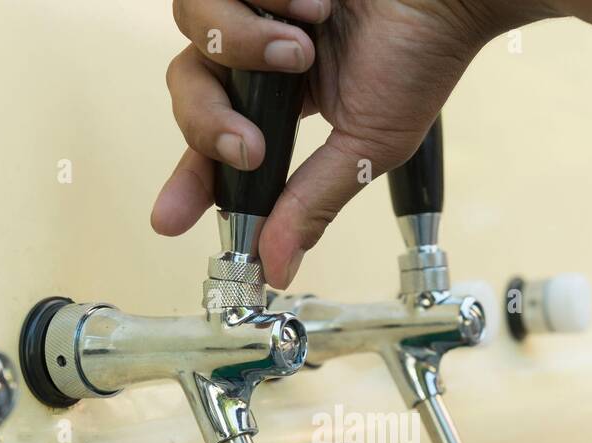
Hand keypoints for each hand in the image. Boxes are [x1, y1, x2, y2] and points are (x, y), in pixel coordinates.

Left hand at [153, 0, 537, 287]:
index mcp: (281, 101)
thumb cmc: (422, 55)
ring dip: (245, 45)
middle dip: (209, 123)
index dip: (189, 180)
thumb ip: (314, 204)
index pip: (213, 142)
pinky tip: (317, 4)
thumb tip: (277, 267)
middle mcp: (258, 50)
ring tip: (301, 47)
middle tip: (252, 145)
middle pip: (185, 87)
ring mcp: (255, 3)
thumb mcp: (366, 148)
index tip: (169, 220)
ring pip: (193, 27)